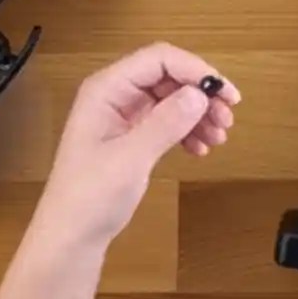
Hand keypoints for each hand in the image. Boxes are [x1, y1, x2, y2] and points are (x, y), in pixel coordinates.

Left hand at [34, 43, 241, 245]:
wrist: (69, 239)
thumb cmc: (90, 198)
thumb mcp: (130, 159)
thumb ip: (165, 123)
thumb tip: (201, 94)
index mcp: (106, 89)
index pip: (158, 59)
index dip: (195, 70)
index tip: (225, 95)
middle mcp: (114, 95)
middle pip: (168, 77)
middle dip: (200, 94)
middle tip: (228, 120)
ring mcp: (122, 117)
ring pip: (170, 100)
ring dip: (198, 114)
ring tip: (219, 138)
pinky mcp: (130, 139)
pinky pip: (165, 122)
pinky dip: (186, 131)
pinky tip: (200, 150)